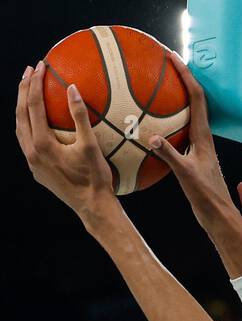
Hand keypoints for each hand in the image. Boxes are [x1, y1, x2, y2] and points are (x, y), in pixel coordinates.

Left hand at [16, 63, 113, 220]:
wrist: (93, 208)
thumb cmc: (95, 179)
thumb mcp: (90, 146)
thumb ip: (79, 116)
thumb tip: (72, 88)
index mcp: (42, 144)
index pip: (34, 105)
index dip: (37, 82)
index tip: (41, 65)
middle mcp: (31, 153)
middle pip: (20, 114)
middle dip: (24, 89)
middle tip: (30, 70)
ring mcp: (33, 163)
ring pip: (20, 128)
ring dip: (23, 107)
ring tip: (29, 91)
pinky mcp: (38, 171)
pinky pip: (27, 142)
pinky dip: (28, 125)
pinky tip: (37, 121)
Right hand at [149, 53, 232, 222]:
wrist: (218, 216)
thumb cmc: (207, 197)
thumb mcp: (186, 175)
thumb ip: (170, 155)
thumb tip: (152, 138)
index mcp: (203, 137)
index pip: (196, 97)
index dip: (186, 75)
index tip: (172, 57)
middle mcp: (203, 138)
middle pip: (194, 100)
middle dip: (181, 79)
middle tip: (165, 64)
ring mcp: (199, 147)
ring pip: (188, 115)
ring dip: (177, 99)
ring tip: (161, 87)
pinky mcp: (194, 157)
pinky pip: (181, 132)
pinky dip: (170, 122)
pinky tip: (156, 125)